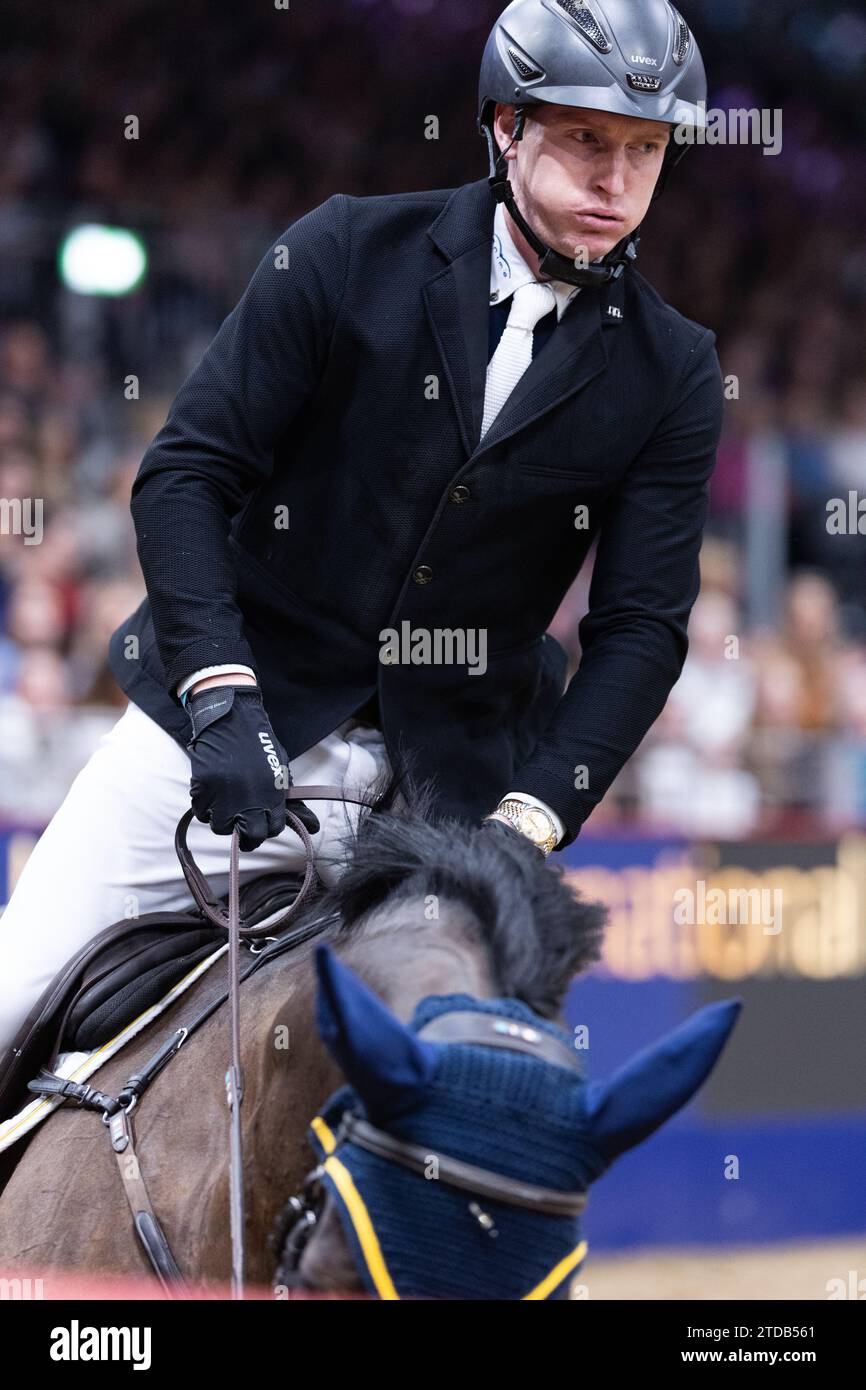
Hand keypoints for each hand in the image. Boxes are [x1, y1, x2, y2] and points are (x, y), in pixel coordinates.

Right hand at [185, 684, 319, 850]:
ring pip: (221, 827)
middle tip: (241, 824)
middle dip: (246, 835)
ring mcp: (223, 796)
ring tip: (225, 801)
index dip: (266, 828)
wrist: (232, 718)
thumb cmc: (258, 743)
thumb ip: (292, 801)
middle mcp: (249, 800)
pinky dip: (205, 807)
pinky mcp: (203, 789)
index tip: (260, 823)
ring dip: (222, 819)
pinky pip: (201, 813)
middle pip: (249, 837)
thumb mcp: (281, 770)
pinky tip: (212, 793)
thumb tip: (314, 827)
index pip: (272, 830)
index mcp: (272, 795)